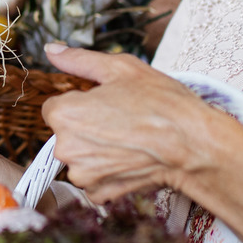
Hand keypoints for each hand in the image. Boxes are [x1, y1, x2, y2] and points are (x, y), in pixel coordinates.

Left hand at [41, 44, 242, 204]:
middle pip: (66, 133)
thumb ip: (78, 60)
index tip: (104, 104)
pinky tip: (129, 159)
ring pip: (80, 157)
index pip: (55, 107)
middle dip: (86, 127)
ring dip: (96, 151)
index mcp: (64, 114)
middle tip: (120, 120)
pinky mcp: (99, 193)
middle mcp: (65, 147)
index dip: (80, 103)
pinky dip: (107, 172)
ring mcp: (82, 174)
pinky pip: (94, 180)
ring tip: (128, 139)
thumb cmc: (159, 102)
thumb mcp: (120, 68)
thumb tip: (51, 50)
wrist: (191, 144)